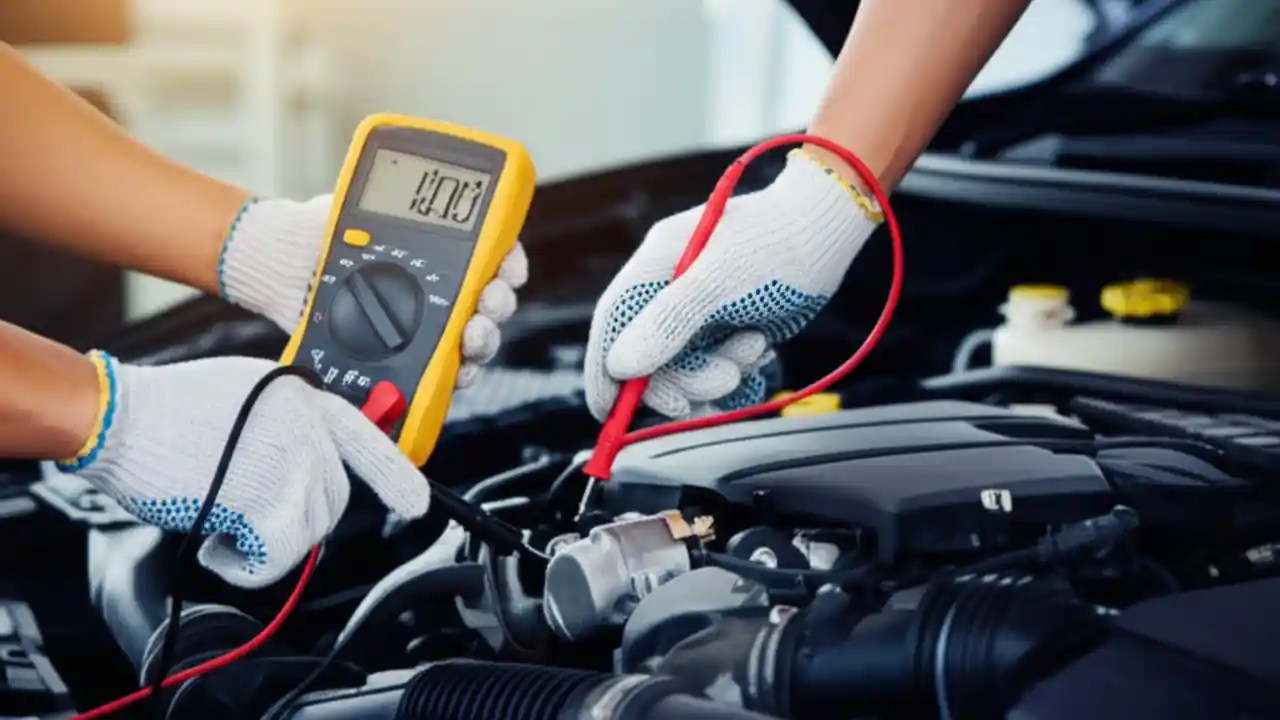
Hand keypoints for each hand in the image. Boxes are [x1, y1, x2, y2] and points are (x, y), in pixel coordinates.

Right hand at [57, 352, 428, 587]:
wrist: (119, 417)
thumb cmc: (168, 410)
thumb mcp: (249, 398)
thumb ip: (289, 425)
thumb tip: (311, 466)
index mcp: (306, 398)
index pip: (367, 439)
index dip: (396, 477)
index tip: (418, 504)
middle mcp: (309, 428)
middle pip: (333, 501)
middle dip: (295, 521)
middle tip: (246, 517)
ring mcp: (291, 463)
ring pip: (308, 534)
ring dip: (265, 544)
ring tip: (221, 523)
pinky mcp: (264, 500)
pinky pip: (274, 560)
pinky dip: (245, 565)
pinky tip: (216, 543)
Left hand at [216, 195, 527, 387]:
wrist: (282, 271)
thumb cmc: (318, 233)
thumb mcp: (351, 210)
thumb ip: (379, 211)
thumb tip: (393, 211)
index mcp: (443, 251)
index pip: (496, 257)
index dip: (510, 263)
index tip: (507, 268)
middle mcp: (444, 290)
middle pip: (492, 303)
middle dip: (499, 304)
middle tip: (486, 303)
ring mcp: (428, 328)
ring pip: (475, 341)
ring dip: (483, 341)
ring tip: (470, 337)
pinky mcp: (409, 361)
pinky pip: (443, 375)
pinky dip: (455, 377)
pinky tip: (454, 372)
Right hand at [585, 150, 880, 419]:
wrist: (829, 229)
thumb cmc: (776, 242)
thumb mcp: (719, 281)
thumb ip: (667, 323)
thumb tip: (620, 366)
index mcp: (655, 267)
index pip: (612, 324)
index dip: (604, 372)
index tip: (609, 414)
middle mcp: (671, 291)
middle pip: (650, 358)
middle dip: (685, 379)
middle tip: (726, 378)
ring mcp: (700, 312)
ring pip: (686, 370)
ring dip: (718, 375)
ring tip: (754, 347)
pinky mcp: (728, 328)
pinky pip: (716, 369)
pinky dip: (737, 374)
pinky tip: (759, 353)